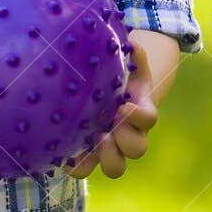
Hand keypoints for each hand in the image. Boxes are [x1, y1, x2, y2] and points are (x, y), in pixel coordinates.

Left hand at [63, 40, 158, 178]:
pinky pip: (83, 169)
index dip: (138, 117)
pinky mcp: (89, 156)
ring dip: (105, 158)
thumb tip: (131, 42)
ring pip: (116, 168)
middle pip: (137, 150)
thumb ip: (132, 53)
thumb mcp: (125, 63)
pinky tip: (62, 150)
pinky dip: (74, 164)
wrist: (106, 94)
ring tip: (90, 141)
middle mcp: (128, 135)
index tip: (122, 106)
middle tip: (106, 127)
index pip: (149, 120)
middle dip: (123, 141)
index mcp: (139, 112)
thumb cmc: (117, 76)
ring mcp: (110, 148)